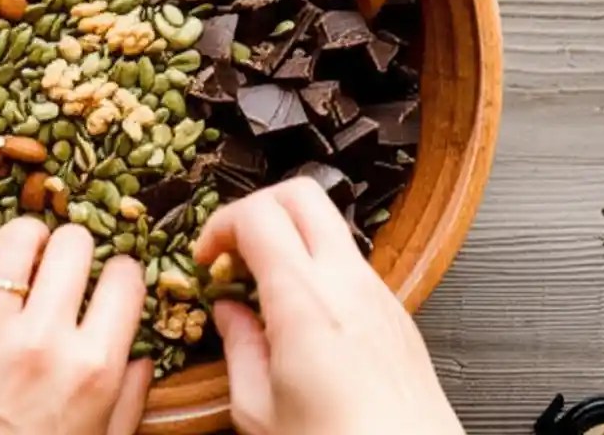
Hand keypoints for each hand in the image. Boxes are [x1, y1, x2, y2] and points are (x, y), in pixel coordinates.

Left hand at [0, 217, 150, 434]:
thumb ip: (129, 400)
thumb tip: (143, 356)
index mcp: (93, 369)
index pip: (126, 278)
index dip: (124, 272)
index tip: (114, 280)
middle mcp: (43, 342)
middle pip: (74, 245)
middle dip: (78, 247)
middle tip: (70, 264)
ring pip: (13, 243)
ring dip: (25, 238)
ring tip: (27, 252)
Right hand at [194, 177, 463, 434]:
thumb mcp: (259, 410)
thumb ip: (238, 348)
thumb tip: (228, 314)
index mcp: (305, 302)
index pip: (256, 214)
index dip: (220, 225)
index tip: (207, 258)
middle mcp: (348, 284)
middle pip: (301, 194)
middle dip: (257, 208)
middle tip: (233, 250)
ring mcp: (378, 293)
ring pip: (329, 226)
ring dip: (290, 238)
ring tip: (263, 287)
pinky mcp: (396, 312)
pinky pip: (351, 263)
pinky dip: (318, 267)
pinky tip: (300, 314)